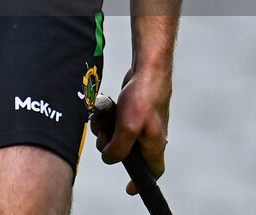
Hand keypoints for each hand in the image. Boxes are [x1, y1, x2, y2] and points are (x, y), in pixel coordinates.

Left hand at [91, 68, 169, 194]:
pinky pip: (116, 122)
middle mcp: (150, 137)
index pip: (152, 173)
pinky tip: (102, 111)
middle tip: (103, 137)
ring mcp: (142, 123)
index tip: (128, 187)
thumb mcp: (128, 128)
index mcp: (155, 146)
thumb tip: (109, 158)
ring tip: (100, 120)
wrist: (147, 69)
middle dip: (111, 147)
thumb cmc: (143, 98)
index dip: (140, 182)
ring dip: (105, 130)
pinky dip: (107, 118)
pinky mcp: (133, 110)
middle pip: (127, 153)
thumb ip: (119, 148)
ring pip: (118, 136)